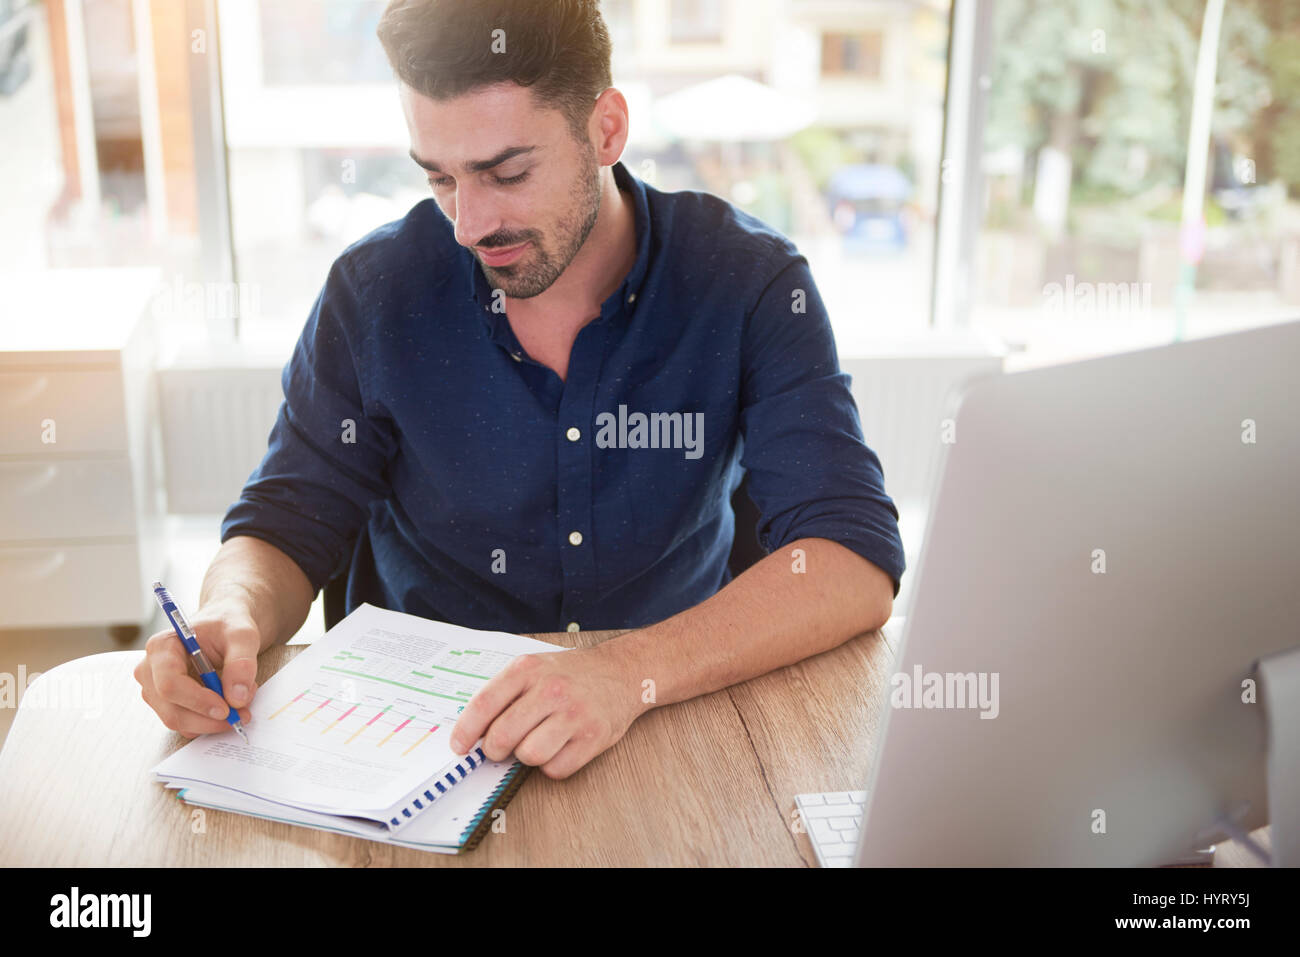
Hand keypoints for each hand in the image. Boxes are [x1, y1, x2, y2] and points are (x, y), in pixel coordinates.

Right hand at [134, 601, 258, 737]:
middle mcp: (151, 670)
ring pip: (179, 721)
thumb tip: (237, 698)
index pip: (169, 684)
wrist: (224, 629)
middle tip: (242, 714)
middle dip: (209, 718)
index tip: (226, 708)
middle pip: (172, 709)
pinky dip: (209, 721)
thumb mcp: (242, 635)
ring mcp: (156, 690)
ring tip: (240, 700)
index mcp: (162, 647)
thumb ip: (242, 663)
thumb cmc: (227, 626)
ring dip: (212, 720)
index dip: (198, 701)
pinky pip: (186, 724)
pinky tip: (228, 703)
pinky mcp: (167, 703)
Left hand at [449, 644, 645, 779]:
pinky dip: (552, 765)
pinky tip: (559, 747)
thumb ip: (503, 693)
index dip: (466, 731)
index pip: (484, 705)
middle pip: (502, 737)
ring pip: (528, 756)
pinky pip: (555, 769)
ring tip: (537, 741)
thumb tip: (472, 732)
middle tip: (501, 747)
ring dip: (527, 756)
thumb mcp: (534, 668)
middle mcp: (551, 690)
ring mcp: (573, 714)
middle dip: (495, 750)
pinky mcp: (593, 738)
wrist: (622, 672)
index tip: (460, 747)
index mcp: (528, 670)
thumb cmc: (571, 674)